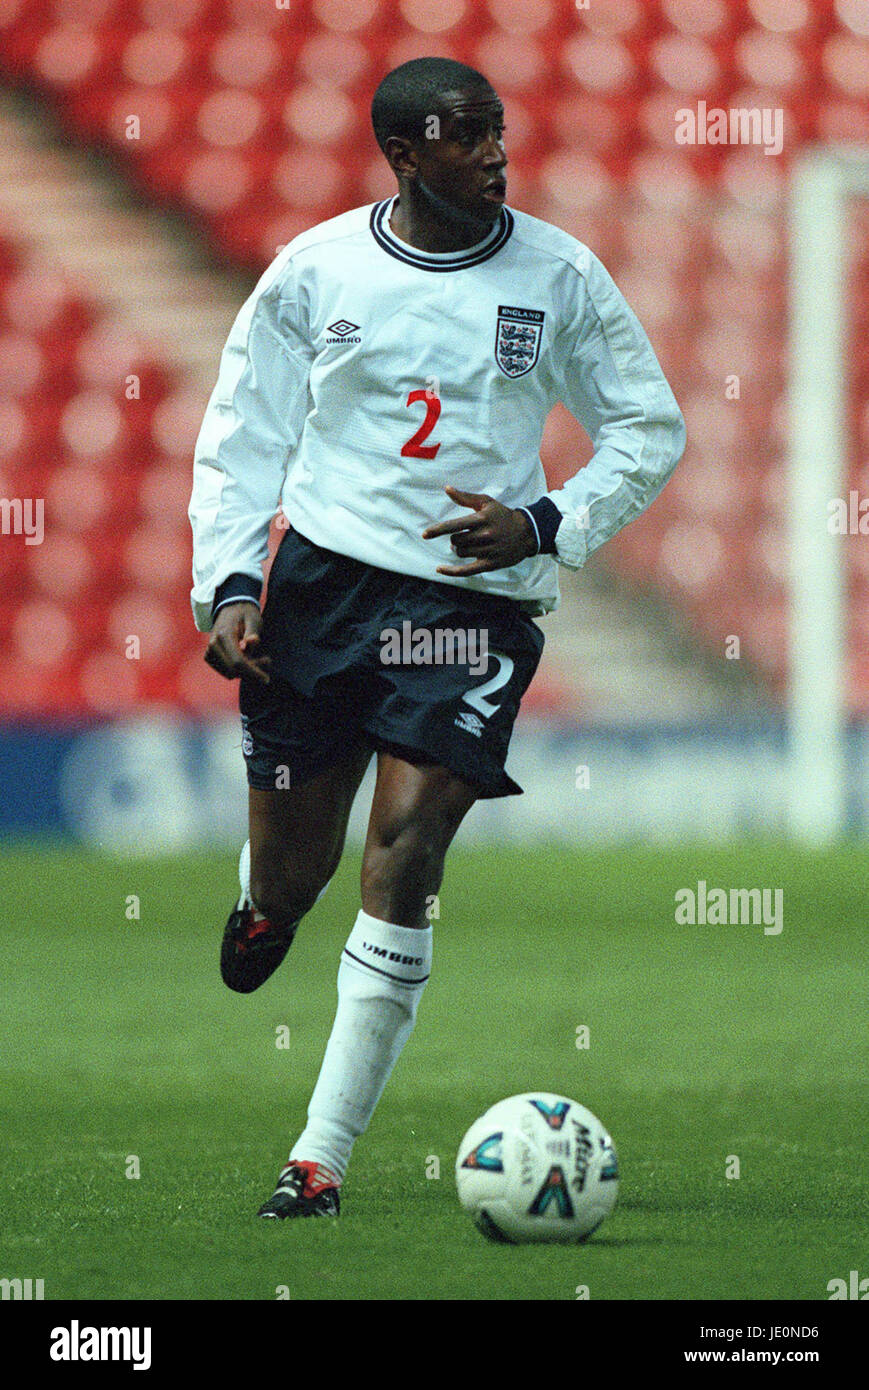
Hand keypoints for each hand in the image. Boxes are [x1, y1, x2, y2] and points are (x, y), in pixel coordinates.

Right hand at [204, 601, 270, 683]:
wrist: (230, 606)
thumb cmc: (245, 612)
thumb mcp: (253, 618)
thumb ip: (252, 632)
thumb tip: (249, 644)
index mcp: (224, 635)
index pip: (238, 662)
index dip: (253, 672)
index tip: (266, 679)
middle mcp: (213, 644)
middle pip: (232, 670)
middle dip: (251, 671)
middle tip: (267, 661)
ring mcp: (209, 651)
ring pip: (228, 673)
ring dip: (245, 671)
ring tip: (261, 659)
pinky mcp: (210, 655)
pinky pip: (225, 670)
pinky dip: (237, 670)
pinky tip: (249, 658)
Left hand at [421, 485, 537, 576]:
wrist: (526, 533)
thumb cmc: (502, 515)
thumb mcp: (487, 503)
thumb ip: (465, 497)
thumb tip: (447, 488)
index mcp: (482, 519)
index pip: (454, 525)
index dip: (438, 530)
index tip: (425, 534)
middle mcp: (485, 535)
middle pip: (456, 540)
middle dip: (455, 538)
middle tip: (464, 536)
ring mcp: (488, 551)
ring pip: (460, 553)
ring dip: (458, 549)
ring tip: (468, 544)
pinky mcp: (490, 564)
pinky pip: (466, 571)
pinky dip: (451, 571)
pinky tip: (439, 569)